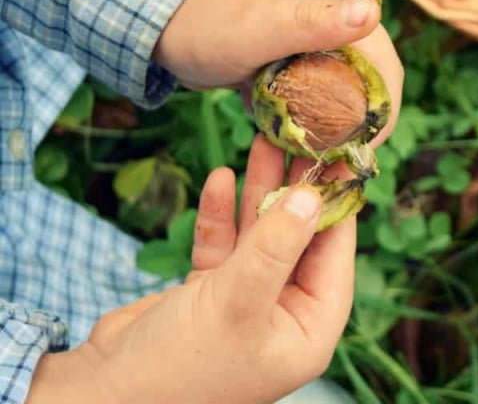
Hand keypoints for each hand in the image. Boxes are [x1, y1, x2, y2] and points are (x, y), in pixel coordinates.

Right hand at [27, 135, 355, 403]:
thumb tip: (313, 196)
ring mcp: (245, 303)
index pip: (335, 256)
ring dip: (259, 192)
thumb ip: (276, 246)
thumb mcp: (238, 301)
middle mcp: (282, 316)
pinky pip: (225, 246)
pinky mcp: (209, 295)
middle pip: (298, 239)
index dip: (335, 204)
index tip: (334, 157)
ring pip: (261, 236)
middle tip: (297, 139)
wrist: (102, 396)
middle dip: (294, 190)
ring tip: (263, 141)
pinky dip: (222, 215)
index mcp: (308, 331)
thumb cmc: (179, 366)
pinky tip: (221, 178)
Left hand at [153, 0, 403, 146]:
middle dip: (361, 124)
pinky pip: (315, 100)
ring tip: (320, 158)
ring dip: (337, 127)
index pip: (384, 64)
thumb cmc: (211, 21)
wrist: (160, 21)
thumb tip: (374, 12)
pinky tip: (294, 143)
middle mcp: (332, 25)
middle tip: (341, 161)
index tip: (366, 147)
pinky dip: (310, 123)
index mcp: (338, 7)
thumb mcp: (265, 25)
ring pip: (343, 95)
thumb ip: (318, 22)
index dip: (383, 109)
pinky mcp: (290, 66)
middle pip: (368, 84)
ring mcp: (312, 46)